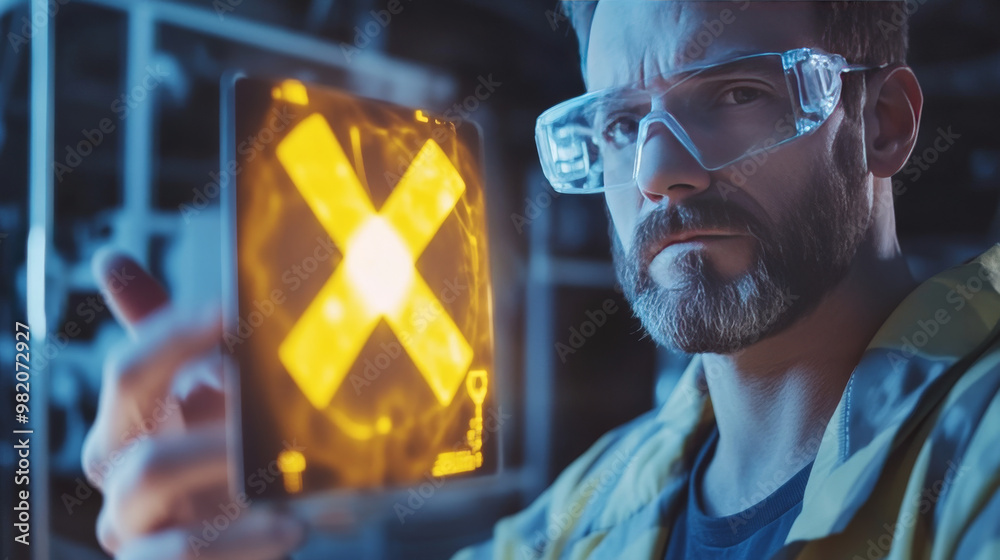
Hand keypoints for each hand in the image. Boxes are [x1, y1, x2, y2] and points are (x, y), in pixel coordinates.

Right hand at [81, 249, 305, 558]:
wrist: (246, 537)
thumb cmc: (225, 462)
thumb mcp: (208, 394)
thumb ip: (174, 338)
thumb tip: (109, 259)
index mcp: (129, 419)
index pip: (130, 365)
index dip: (176, 332)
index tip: (232, 310)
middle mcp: (118, 465)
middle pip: (130, 403)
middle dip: (201, 378)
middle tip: (268, 389)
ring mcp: (131, 521)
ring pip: (148, 473)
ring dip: (222, 455)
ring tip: (284, 457)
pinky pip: (181, 554)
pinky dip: (239, 539)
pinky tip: (290, 524)